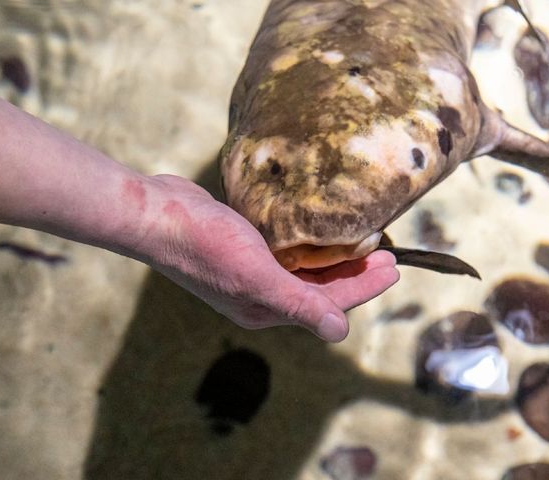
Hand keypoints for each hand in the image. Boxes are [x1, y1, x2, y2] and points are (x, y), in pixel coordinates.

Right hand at [133, 174, 399, 341]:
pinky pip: (284, 251)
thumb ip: (298, 303)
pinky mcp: (240, 246)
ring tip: (363, 240)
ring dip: (334, 258)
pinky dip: (307, 243)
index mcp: (266, 309)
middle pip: (320, 288)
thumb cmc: (204, 245)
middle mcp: (260, 295)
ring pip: (303, 270)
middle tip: (388, 253)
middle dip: (356, 273)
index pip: (328, 303)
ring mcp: (249, 271)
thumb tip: (339, 332)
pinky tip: (317, 227)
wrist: (155, 215)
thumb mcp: (256, 276)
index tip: (394, 267)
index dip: (364, 287)